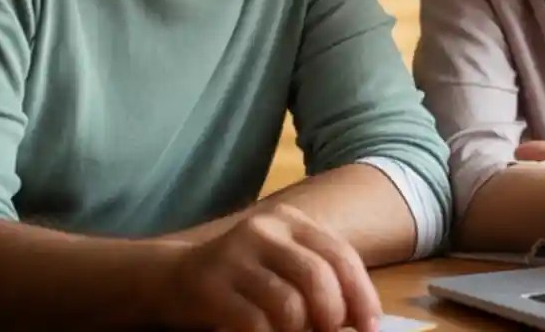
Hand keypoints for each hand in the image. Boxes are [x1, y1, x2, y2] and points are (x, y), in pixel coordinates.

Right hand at [155, 204, 381, 331]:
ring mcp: (235, 256)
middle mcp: (264, 230)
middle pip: (318, 277)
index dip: (361, 294)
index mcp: (291, 222)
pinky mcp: (210, 286)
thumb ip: (322, 280)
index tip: (370, 327)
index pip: (340, 256)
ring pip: (289, 305)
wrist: (174, 278)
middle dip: (332, 316)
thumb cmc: (244, 277)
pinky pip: (255, 323)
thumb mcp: (285, 264)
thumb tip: (362, 319)